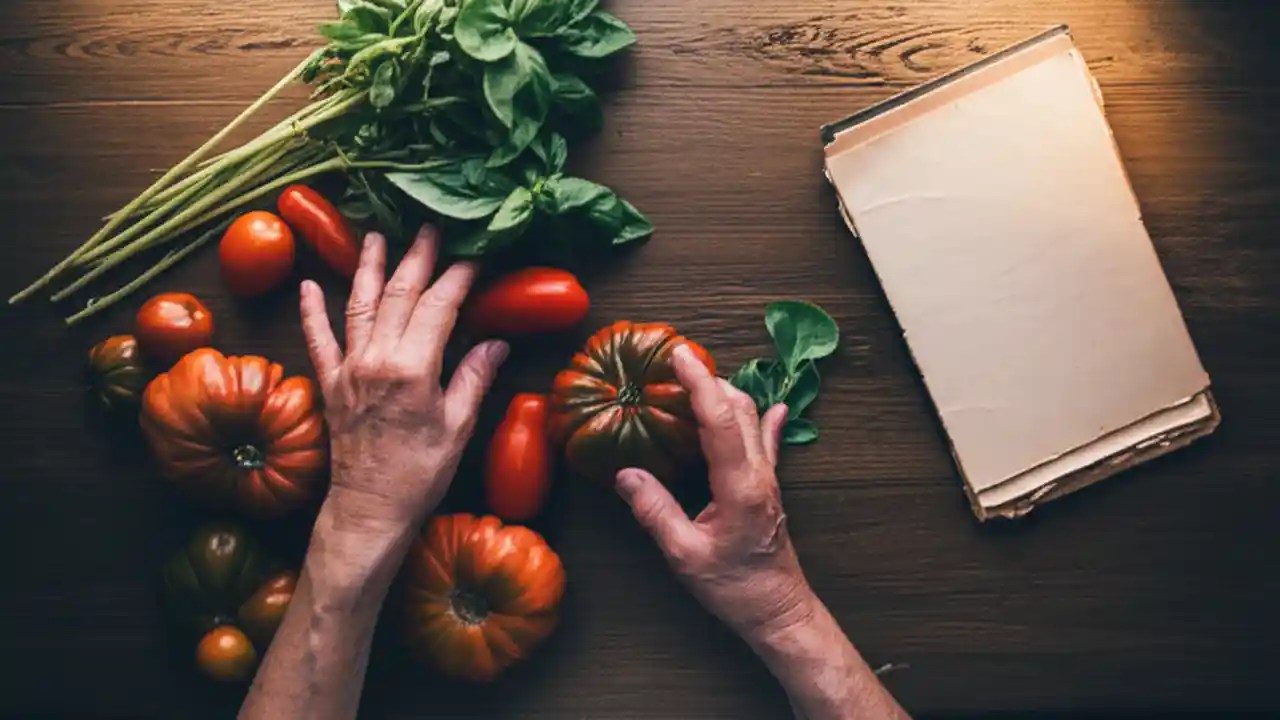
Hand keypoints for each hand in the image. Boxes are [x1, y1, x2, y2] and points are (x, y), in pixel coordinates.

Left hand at [300, 225, 508, 537]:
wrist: (370, 509)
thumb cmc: (420, 473)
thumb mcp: (458, 427)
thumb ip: (473, 379)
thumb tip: (496, 343)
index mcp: (413, 369)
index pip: (439, 306)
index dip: (458, 275)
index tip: (474, 253)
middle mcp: (377, 359)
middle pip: (398, 294)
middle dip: (417, 257)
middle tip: (430, 227)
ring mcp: (349, 369)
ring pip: (358, 305)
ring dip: (367, 267)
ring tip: (375, 235)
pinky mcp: (330, 383)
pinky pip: (318, 339)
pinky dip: (311, 311)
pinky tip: (307, 285)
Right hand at [615, 344, 815, 641]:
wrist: (778, 610)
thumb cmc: (735, 588)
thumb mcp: (684, 555)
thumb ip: (655, 512)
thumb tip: (626, 474)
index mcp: (739, 485)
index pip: (719, 420)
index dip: (698, 383)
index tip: (679, 355)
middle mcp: (758, 473)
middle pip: (738, 408)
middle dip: (708, 378)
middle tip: (674, 364)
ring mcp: (768, 477)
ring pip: (752, 419)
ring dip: (726, 393)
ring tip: (696, 379)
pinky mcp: (769, 487)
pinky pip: (767, 441)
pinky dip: (762, 418)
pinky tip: (771, 406)